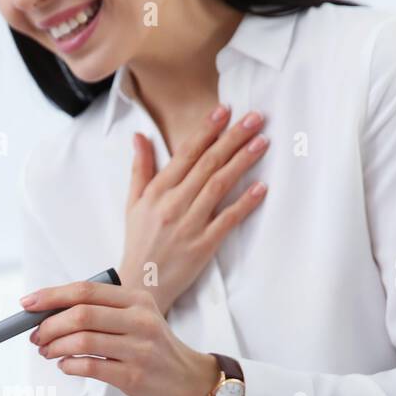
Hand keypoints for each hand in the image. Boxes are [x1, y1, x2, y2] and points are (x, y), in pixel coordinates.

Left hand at [22, 280, 218, 395]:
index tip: (27, 304)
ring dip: (55, 347)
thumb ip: (102, 313)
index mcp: (137, 300)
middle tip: (35, 337)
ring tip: (47, 352)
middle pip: (80, 314)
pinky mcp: (134, 376)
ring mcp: (139, 348)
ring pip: (82, 340)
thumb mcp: (137, 320)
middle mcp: (140, 320)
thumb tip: (49, 314)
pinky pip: (90, 366)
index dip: (51, 296)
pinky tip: (65, 366)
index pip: (86, 291)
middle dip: (49, 325)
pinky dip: (69, 365)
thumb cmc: (153, 349)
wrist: (190, 381)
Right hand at [120, 105, 268, 313]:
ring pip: (219, 186)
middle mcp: (173, 205)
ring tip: (262, 142)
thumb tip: (140, 136)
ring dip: (242, 162)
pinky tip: (261, 188)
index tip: (225, 110)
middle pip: (208, 164)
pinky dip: (245, 203)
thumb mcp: (133, 204)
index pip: (185, 154)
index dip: (207, 130)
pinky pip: (227, 220)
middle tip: (256, 118)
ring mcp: (189, 225)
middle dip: (233, 138)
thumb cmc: (138, 243)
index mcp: (157, 192)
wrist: (139, 285)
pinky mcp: (202, 246)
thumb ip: (140, 169)